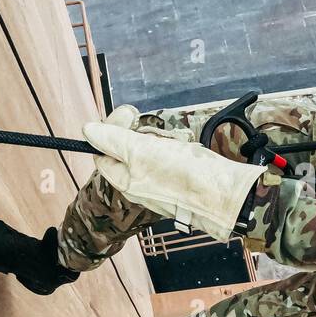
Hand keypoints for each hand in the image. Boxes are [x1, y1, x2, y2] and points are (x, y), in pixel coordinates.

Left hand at [82, 111, 265, 241]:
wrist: (228, 196)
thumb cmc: (184, 177)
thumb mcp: (141, 152)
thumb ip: (113, 140)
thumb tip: (87, 131)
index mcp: (126, 180)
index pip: (104, 152)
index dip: (112, 131)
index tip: (128, 120)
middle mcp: (141, 184)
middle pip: (131, 147)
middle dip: (147, 136)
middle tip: (160, 138)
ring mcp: (163, 182)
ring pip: (157, 148)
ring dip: (168, 141)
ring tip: (182, 147)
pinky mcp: (184, 178)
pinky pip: (177, 155)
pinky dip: (184, 150)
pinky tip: (193, 154)